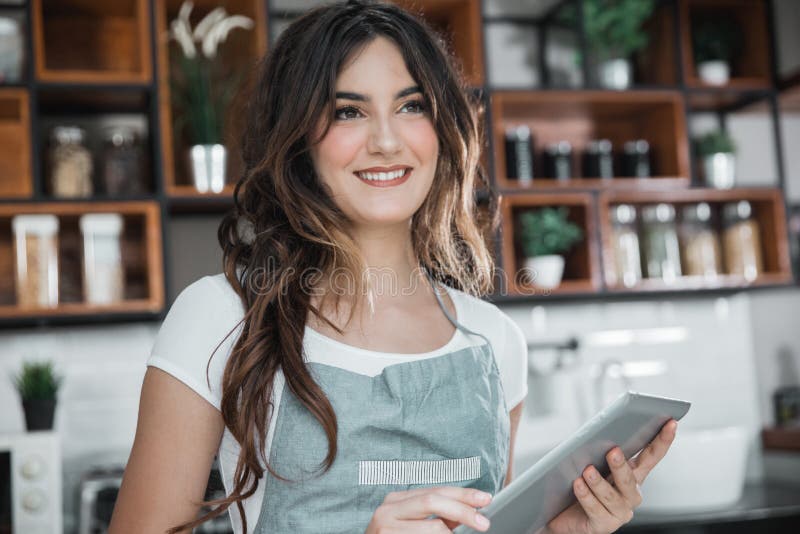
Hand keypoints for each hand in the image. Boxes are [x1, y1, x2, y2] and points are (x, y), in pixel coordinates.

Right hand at [365, 486, 492, 532]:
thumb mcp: (413, 525)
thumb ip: (438, 517)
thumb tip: (469, 510)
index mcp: (396, 500)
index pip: (436, 491)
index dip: (463, 495)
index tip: (485, 500)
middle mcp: (388, 509)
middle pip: (434, 501)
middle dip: (463, 511)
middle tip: (484, 523)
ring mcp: (386, 528)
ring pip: (434, 528)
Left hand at [542, 419, 677, 533]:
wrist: (562, 514)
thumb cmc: (578, 484)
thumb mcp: (591, 464)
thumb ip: (598, 451)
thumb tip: (597, 434)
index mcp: (632, 475)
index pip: (651, 456)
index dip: (662, 440)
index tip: (670, 422)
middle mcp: (630, 495)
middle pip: (630, 479)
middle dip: (621, 466)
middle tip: (612, 451)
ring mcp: (619, 512)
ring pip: (612, 496)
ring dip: (599, 483)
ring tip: (587, 470)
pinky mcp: (604, 525)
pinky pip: (596, 509)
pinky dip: (586, 496)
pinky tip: (578, 485)